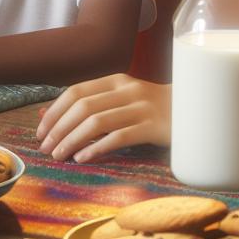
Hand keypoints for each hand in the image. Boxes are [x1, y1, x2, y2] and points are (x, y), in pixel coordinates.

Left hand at [36, 74, 170, 162]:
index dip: (54, 111)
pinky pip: (119, 137)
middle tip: (46, 148)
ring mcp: (142, 107)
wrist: (198, 113)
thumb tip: (43, 115)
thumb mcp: (120, 101)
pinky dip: (97, 148)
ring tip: (60, 156)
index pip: (76, 91)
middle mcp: (128, 89)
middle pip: (83, 106)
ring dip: (73, 140)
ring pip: (97, 121)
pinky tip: (83, 159)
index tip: (40, 131)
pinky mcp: (154, 127)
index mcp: (117, 80)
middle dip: (59, 128)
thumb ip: (87, 106)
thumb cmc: (153, 110)